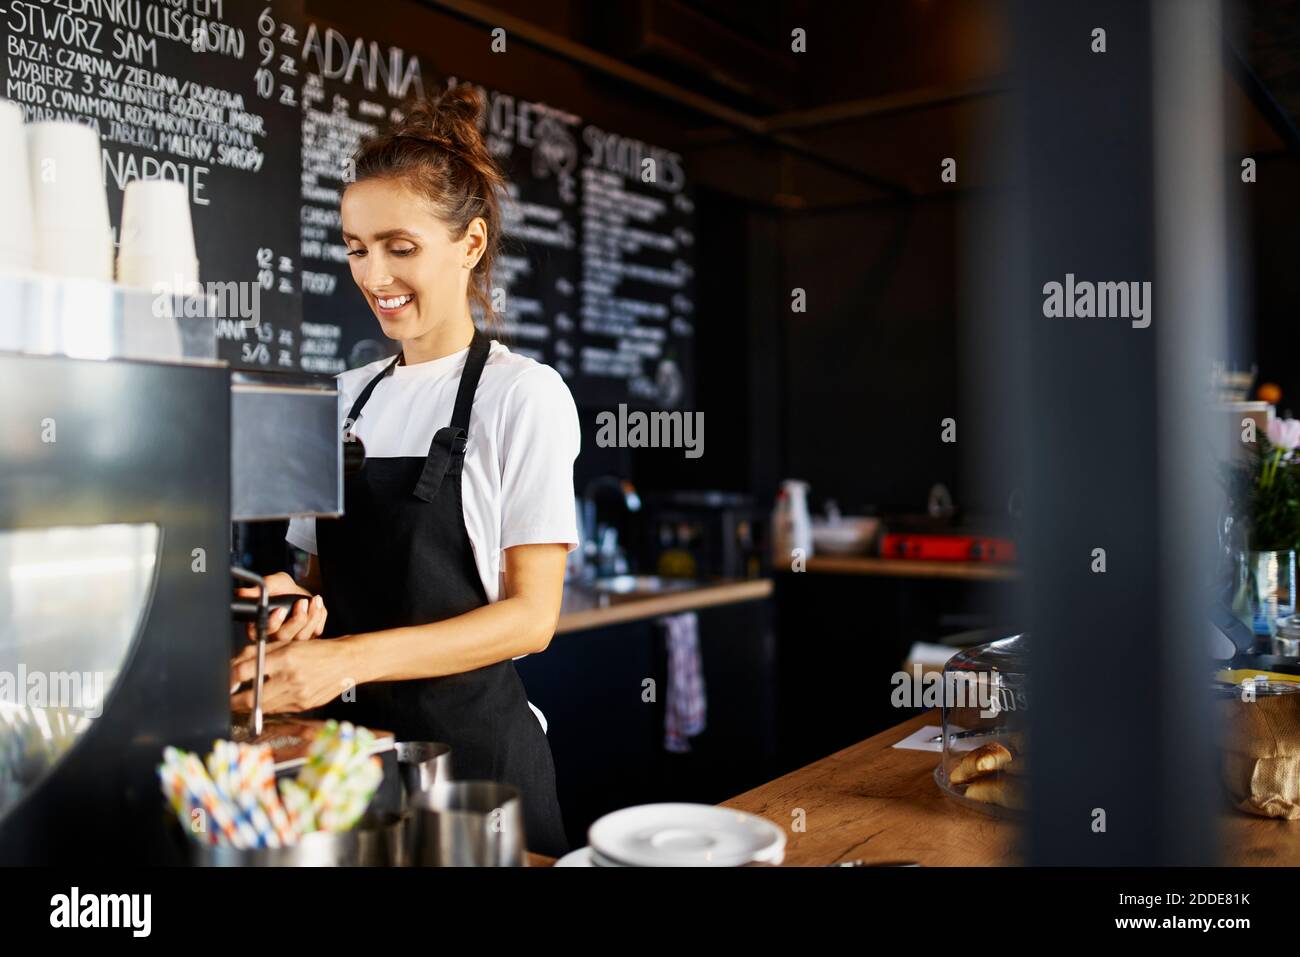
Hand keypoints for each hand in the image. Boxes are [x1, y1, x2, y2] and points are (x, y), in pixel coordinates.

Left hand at [230, 638, 354, 714]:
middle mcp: (292, 679)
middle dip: (235, 700)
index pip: (247, 672)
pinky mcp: (304, 706)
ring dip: (250, 705)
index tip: (226, 681)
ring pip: (263, 706)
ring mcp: (299, 695)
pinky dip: (269, 705)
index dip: (231, 678)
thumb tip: (235, 663)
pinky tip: (266, 700)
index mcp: (286, 659)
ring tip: (242, 701)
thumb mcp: (288, 644)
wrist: (348, 662)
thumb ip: (260, 652)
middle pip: (251, 697)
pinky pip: (278, 709)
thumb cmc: (318, 650)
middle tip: (226, 699)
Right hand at [236, 572, 326, 640]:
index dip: (272, 623)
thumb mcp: (271, 584)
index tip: (280, 610)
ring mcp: (292, 639)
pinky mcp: (308, 636)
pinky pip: (316, 632)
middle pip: (284, 638)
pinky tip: (318, 605)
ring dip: (311, 617)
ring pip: (302, 637)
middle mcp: (274, 636)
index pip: (262, 632)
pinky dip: (319, 617)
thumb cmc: (281, 589)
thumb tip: (240, 593)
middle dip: (296, 620)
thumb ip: (258, 589)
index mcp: (260, 626)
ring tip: (313, 601)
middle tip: (302, 602)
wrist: (297, 590)